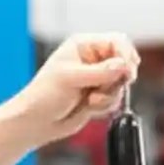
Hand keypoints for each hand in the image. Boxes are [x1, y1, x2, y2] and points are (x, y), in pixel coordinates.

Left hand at [9, 32, 140, 144]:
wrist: (36, 122)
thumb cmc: (44, 94)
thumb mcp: (71, 78)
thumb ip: (101, 72)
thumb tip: (124, 65)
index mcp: (83, 46)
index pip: (116, 41)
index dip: (125, 55)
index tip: (127, 71)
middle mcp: (92, 60)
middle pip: (124, 62)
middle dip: (119, 78)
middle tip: (108, 87)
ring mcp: (97, 78)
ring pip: (121, 83)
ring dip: (109, 95)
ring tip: (91, 100)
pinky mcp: (99, 95)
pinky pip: (115, 98)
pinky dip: (106, 105)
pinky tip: (89, 107)